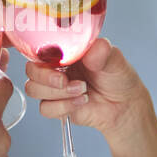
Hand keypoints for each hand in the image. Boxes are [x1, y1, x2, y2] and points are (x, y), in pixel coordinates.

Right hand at [22, 38, 148, 139]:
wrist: (125, 106)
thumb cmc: (118, 78)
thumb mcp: (115, 60)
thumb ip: (104, 53)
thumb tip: (96, 48)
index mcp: (64, 50)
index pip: (40, 48)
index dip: (42, 56)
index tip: (58, 64)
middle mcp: (56, 67)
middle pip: (31, 71)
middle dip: (46, 78)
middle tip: (66, 81)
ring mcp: (54, 87)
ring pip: (34, 89)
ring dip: (58, 94)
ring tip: (82, 91)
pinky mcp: (56, 105)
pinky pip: (45, 108)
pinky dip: (62, 107)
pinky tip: (81, 102)